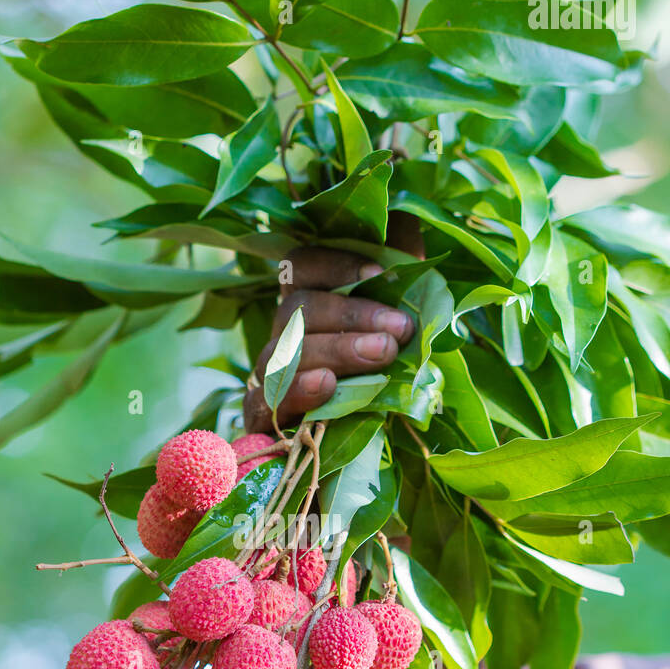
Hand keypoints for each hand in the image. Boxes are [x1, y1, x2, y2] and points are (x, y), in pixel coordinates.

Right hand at [243, 245, 416, 432]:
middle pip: (298, 310)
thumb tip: (407, 217)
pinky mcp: (262, 421)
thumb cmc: (386, 376)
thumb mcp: (401, 320)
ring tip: (381, 355)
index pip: (302, 265)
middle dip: (351, 316)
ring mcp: (268, 376)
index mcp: (309, 301)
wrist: (368, 450)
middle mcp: (283, 334)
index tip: (381, 274)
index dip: (336, 265)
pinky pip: (265, 402)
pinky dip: (297, 391)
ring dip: (336, 350)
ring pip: (285, 352)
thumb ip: (402, 273)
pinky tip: (327, 386)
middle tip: (398, 331)